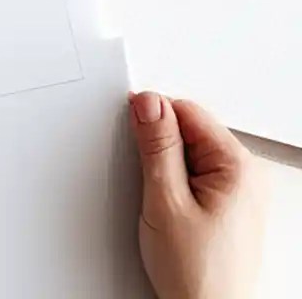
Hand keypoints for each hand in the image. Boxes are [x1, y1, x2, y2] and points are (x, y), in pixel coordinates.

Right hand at [129, 92, 268, 298]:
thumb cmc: (197, 272)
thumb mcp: (165, 200)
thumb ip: (157, 147)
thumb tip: (149, 104)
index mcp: (237, 165)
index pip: (187, 112)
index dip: (151, 119)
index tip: (131, 136)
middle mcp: (245, 174)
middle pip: (189, 132)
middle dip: (158, 149)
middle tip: (149, 185)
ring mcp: (238, 192)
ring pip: (189, 156)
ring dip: (165, 170)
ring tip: (160, 205)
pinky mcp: (227, 207)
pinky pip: (194, 178)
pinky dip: (174, 188)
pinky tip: (169, 214)